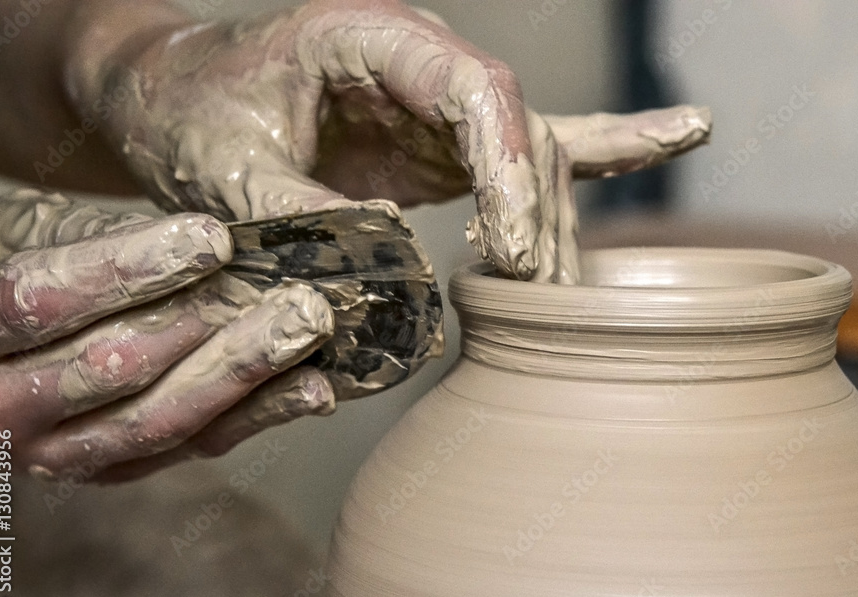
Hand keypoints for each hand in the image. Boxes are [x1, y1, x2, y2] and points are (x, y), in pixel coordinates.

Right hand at [0, 190, 335, 482]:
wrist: (13, 343)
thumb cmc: (37, 272)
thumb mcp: (47, 236)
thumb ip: (106, 240)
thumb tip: (213, 238)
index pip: (42, 300)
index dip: (128, 268)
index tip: (212, 240)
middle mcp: (3, 409)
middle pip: (110, 369)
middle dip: (209, 325)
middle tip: (290, 292)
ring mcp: (62, 452)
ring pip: (158, 419)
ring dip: (244, 371)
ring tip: (307, 327)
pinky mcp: (120, 467)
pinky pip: (195, 447)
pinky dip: (259, 416)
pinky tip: (313, 387)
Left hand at [64, 0, 710, 281]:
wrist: (175, 100)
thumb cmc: (192, 113)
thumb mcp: (227, 170)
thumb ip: (305, 218)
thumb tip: (393, 274)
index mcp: (376, 39)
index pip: (479, 91)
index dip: (509, 168)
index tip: (508, 247)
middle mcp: (425, 63)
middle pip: (522, 129)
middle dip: (533, 213)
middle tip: (532, 294)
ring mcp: (441, 105)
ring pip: (533, 155)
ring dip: (547, 224)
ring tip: (555, 291)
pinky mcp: (443, 149)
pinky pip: (531, 149)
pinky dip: (609, 148)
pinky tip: (683, 134)